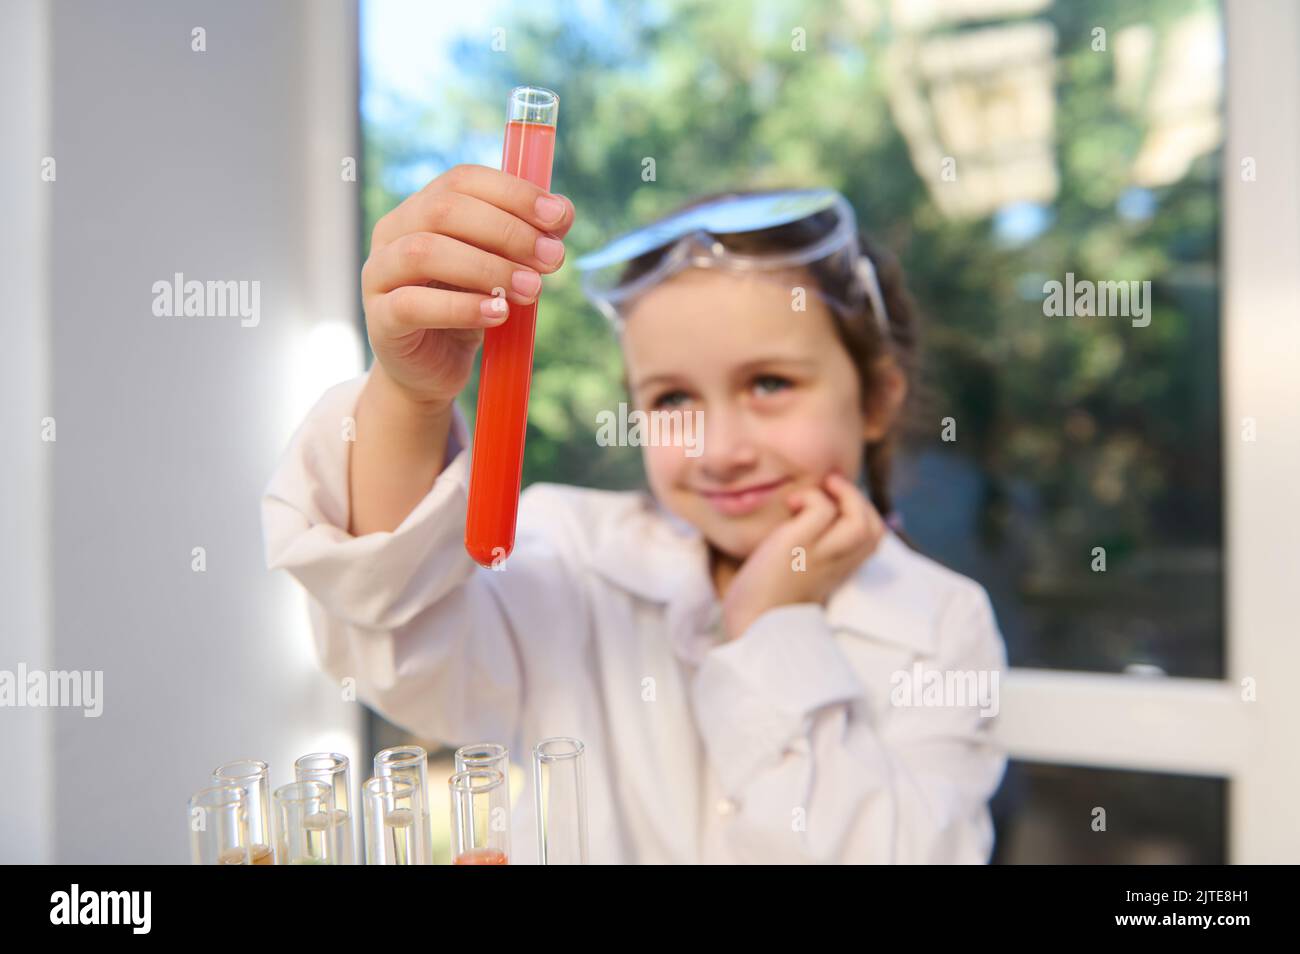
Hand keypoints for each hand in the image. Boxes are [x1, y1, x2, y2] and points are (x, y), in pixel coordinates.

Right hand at [361, 163, 575, 408]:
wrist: (431, 368)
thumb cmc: (466, 310)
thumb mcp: (499, 270)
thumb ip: (526, 240)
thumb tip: (563, 211)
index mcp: (421, 208)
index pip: (463, 180)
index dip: (513, 193)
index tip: (559, 217)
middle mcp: (393, 232)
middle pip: (444, 210)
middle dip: (507, 231)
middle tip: (552, 259)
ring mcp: (378, 274)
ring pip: (424, 252)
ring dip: (487, 268)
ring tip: (531, 289)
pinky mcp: (380, 319)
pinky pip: (413, 304)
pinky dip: (461, 308)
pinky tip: (498, 315)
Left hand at [721, 472, 885, 639]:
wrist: (749, 622)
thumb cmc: (764, 596)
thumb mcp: (797, 568)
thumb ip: (810, 548)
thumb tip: (802, 513)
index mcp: (839, 570)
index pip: (874, 538)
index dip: (864, 512)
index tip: (836, 501)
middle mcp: (837, 564)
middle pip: (874, 528)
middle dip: (858, 499)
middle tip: (830, 486)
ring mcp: (821, 555)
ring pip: (859, 521)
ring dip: (843, 495)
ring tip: (818, 489)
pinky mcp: (799, 546)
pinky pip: (821, 510)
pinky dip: (810, 497)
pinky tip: (791, 504)